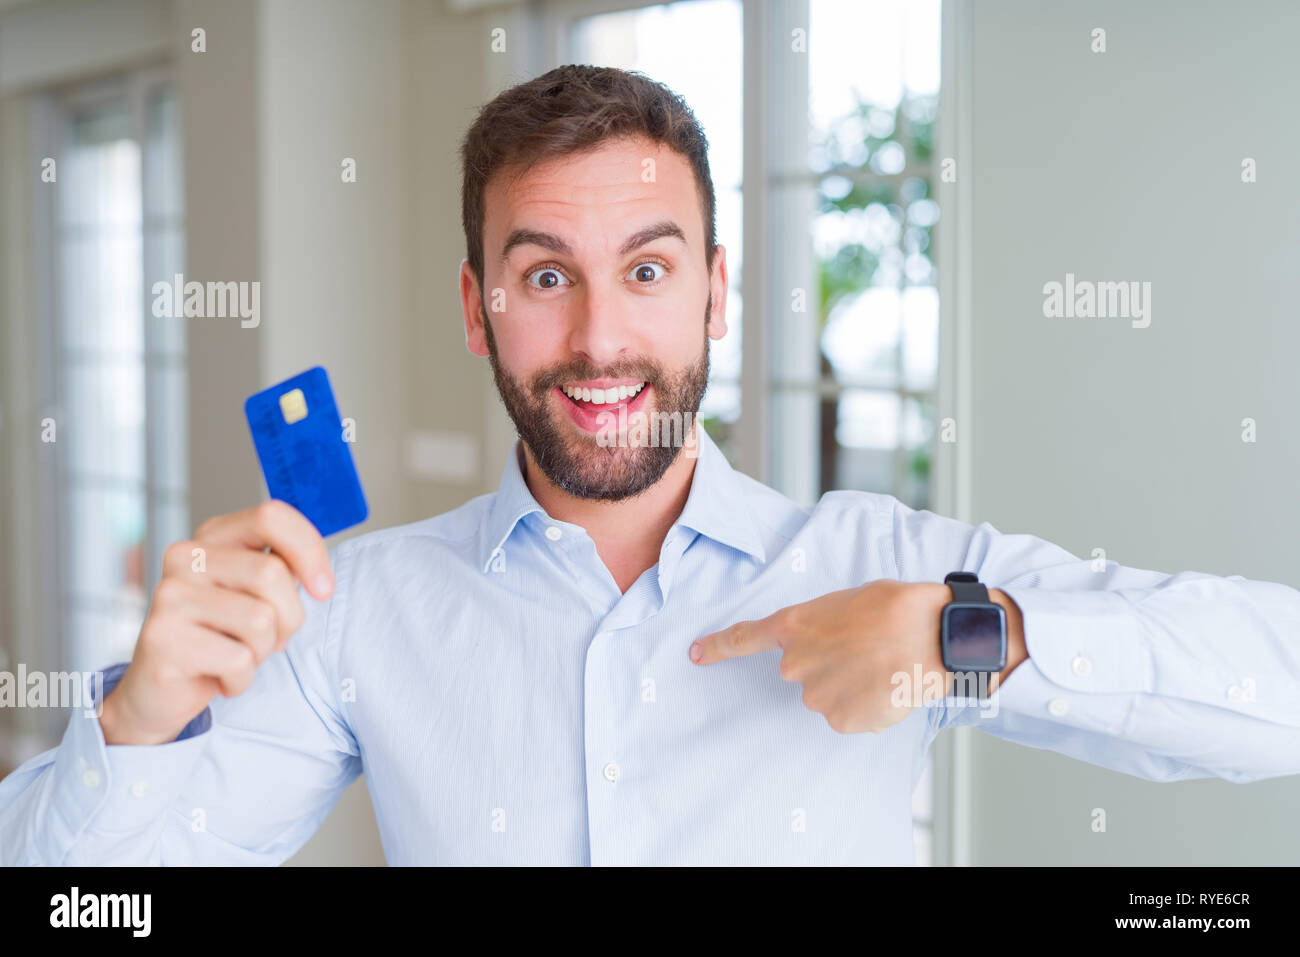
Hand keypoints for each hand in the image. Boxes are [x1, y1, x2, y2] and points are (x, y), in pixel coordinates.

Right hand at [99, 500, 333, 745]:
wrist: (158, 691)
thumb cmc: (220, 637)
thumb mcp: (256, 595)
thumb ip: (284, 572)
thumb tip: (318, 576)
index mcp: (212, 537)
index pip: (271, 517)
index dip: (309, 550)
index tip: (323, 589)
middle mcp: (185, 557)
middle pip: (272, 573)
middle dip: (288, 618)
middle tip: (267, 639)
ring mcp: (169, 596)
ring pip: (261, 619)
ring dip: (263, 651)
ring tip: (237, 655)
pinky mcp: (162, 638)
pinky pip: (239, 660)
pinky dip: (241, 678)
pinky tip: (218, 676)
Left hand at [689, 579, 1024, 733]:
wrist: (933, 636)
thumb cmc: (898, 608)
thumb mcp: (850, 601)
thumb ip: (826, 626)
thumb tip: (834, 647)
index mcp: (795, 626)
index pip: (744, 638)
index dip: (717, 647)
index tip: (694, 654)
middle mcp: (796, 664)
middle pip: (801, 672)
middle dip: (828, 664)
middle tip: (865, 649)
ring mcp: (816, 695)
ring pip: (827, 695)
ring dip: (850, 686)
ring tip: (883, 667)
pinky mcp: (841, 720)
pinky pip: (849, 716)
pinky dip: (867, 708)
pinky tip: (888, 688)